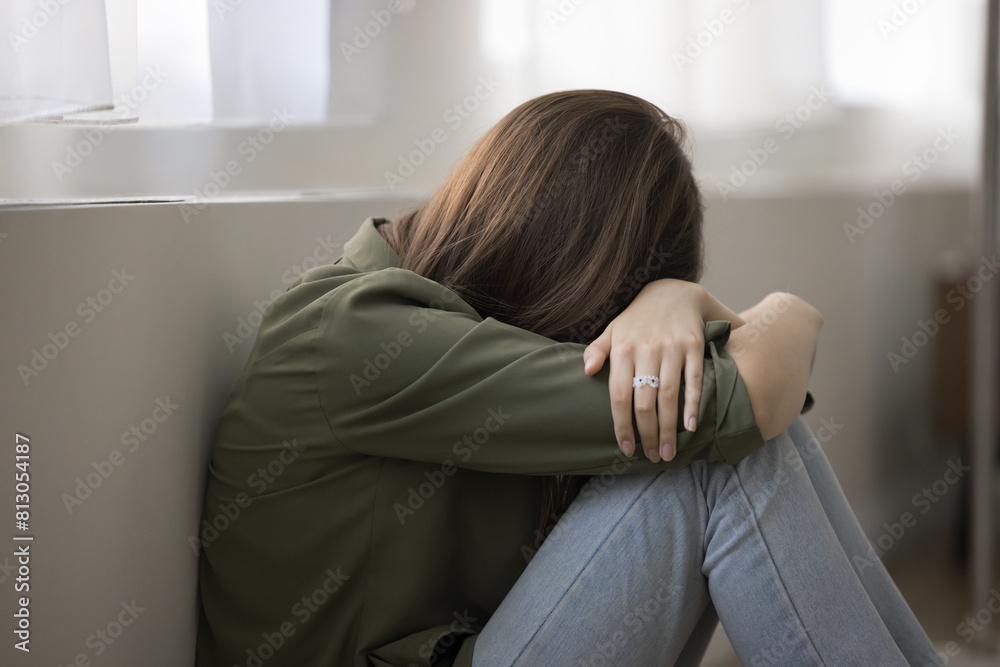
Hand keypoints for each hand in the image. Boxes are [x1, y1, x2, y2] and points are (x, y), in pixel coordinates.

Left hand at [582, 279, 708, 462]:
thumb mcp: (613, 330)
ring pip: (669, 396)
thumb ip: (597, 350)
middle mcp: (646, 350)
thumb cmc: (637, 319)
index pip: (619, 396)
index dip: (622, 426)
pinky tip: (691, 427)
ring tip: (668, 452)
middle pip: (645, 402)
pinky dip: (693, 405)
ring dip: (669, 428)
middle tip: (651, 457)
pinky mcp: (693, 346)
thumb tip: (586, 371)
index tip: (626, 448)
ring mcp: (671, 348)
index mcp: (623, 349)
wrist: (673, 292)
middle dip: (648, 434)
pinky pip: (694, 380)